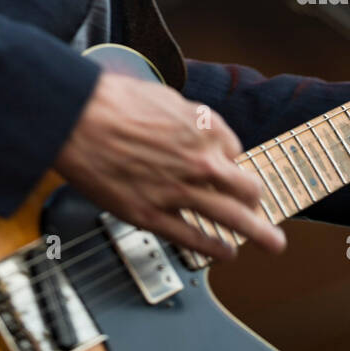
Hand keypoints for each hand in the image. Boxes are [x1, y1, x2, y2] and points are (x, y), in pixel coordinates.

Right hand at [54, 70, 285, 262]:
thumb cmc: (113, 100)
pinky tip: (226, 254)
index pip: (235, 151)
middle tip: (263, 209)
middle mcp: (199, 161)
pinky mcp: (151, 215)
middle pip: (246, 187)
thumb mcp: (164, 96)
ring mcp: (178, 191)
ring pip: (232, 219)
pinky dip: (215, 249)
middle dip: (257, 199)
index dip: (229, 159)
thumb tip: (202, 131)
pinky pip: (194, 238)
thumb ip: (190, 118)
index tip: (225, 166)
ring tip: (273, 243)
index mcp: (203, 128)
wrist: (77, 116)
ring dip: (258, 233)